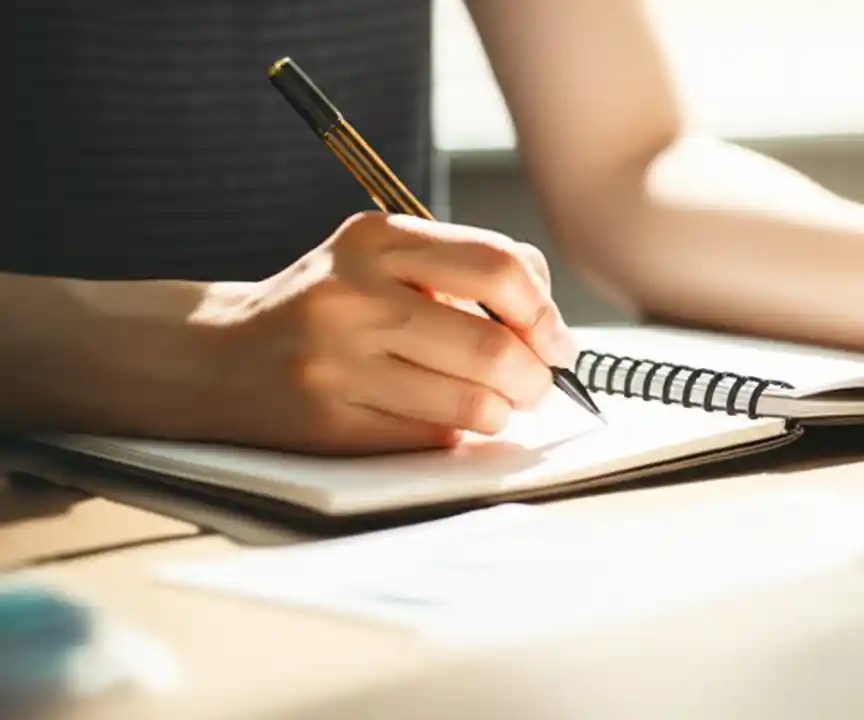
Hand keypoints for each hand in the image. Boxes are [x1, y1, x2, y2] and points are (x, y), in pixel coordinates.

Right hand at [201, 212, 574, 453]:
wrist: (220, 356)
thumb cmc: (332, 305)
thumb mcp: (386, 258)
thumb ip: (469, 269)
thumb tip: (550, 326)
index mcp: (376, 238)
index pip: (498, 266)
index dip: (544, 312)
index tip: (556, 341)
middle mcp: (353, 295)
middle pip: (493, 347)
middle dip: (536, 377)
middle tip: (536, 385)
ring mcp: (337, 364)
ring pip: (472, 403)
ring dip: (503, 412)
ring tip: (495, 405)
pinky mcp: (330, 424)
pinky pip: (434, 438)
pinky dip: (458, 433)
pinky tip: (443, 418)